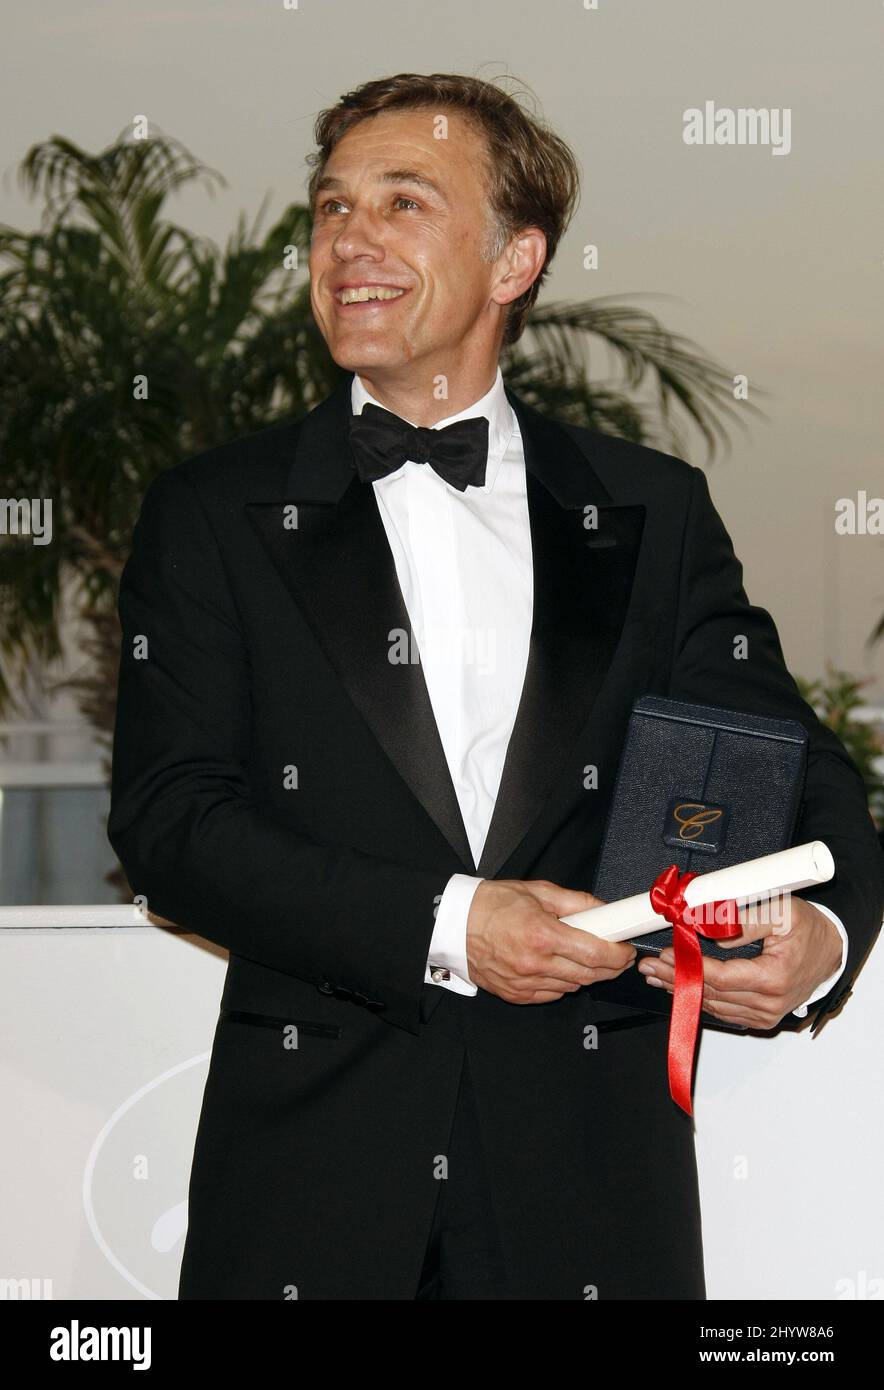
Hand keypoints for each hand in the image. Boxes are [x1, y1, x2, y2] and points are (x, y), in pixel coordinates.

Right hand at [466, 878, 635, 1003]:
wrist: (454, 924)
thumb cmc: (491, 904)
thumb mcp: (538, 892)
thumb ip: (576, 902)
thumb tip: (604, 911)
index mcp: (542, 934)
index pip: (596, 954)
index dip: (619, 954)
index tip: (626, 949)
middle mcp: (534, 963)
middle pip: (590, 975)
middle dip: (610, 966)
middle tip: (615, 954)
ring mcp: (524, 983)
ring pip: (573, 987)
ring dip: (586, 974)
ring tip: (582, 956)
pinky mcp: (516, 995)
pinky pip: (552, 995)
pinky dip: (562, 983)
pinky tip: (559, 967)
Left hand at [636, 894, 843, 1028]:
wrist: (829, 949)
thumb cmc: (807, 929)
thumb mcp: (779, 912)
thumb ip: (744, 921)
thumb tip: (710, 928)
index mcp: (773, 978)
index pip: (721, 978)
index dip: (690, 967)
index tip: (667, 955)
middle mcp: (769, 1003)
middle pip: (711, 994)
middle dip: (676, 978)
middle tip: (648, 965)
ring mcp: (765, 1014)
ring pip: (713, 1006)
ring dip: (682, 990)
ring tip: (655, 975)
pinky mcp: (761, 1017)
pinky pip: (723, 1011)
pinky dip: (699, 998)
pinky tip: (679, 987)